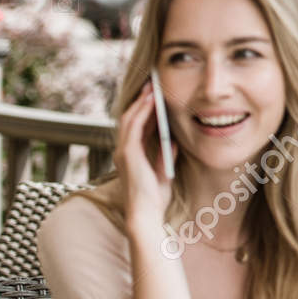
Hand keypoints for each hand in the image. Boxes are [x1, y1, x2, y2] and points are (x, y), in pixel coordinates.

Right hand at [116, 82, 176, 231]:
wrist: (146, 214)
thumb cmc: (154, 198)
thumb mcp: (163, 172)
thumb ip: (165, 156)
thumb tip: (173, 141)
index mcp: (131, 155)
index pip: (137, 126)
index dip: (144, 110)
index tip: (154, 96)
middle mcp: (124, 150)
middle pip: (130, 118)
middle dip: (141, 100)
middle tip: (152, 84)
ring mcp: (124, 151)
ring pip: (130, 118)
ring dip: (141, 101)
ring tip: (151, 87)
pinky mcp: (128, 153)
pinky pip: (134, 127)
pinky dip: (142, 112)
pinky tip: (151, 101)